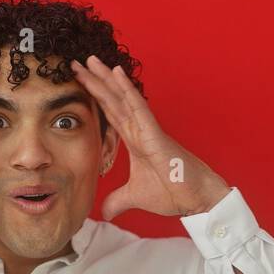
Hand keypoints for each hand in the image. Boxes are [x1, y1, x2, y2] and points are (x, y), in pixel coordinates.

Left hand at [70, 55, 229, 220]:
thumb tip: (104, 213)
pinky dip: (126, 90)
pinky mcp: (155, 134)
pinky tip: (116, 73)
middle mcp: (139, 129)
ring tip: (91, 60)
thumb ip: (117, 201)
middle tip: (77, 62)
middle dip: (95, 81)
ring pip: (123, 98)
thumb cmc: (173, 192)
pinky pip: (138, 108)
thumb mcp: (135, 196)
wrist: (196, 199)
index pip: (110, 113)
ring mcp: (147, 129)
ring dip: (106, 79)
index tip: (78, 82)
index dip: (94, 98)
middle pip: (113, 100)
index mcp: (134, 140)